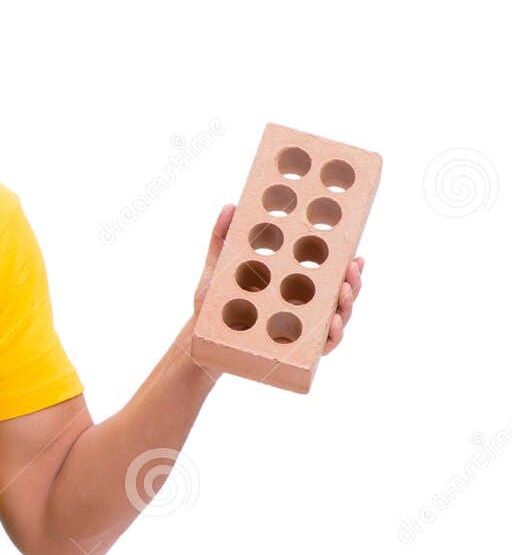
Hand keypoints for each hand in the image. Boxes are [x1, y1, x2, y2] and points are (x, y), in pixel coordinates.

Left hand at [191, 202, 363, 354]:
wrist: (199, 334)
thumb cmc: (211, 301)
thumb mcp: (217, 267)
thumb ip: (223, 237)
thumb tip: (230, 206)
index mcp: (292, 286)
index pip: (327, 274)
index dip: (346, 265)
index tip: (356, 254)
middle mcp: (301, 306)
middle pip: (339, 294)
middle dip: (354, 281)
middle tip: (353, 267)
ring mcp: (300, 328)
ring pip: (337, 317)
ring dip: (347, 305)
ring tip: (346, 292)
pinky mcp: (293, 348)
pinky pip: (321, 344)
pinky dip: (332, 335)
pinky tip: (332, 323)